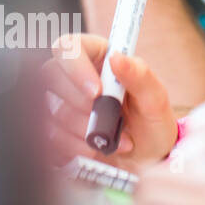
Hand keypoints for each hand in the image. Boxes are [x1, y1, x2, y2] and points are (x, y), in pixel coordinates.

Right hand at [41, 33, 178, 170]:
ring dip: (85, 130)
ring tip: (114, 137)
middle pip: (51, 78)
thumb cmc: (152, 122)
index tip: (96, 92)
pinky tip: (97, 148)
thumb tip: (117, 56)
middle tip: (112, 120)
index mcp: (100, 57)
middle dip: (82, 106)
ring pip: (51, 110)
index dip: (75, 67)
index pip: (69, 46)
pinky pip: (49, 136)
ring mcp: (62, 103)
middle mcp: (76, 77)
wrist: (145, 158)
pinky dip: (75, 146)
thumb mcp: (155, 99)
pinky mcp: (55, 129)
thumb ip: (140, 76)